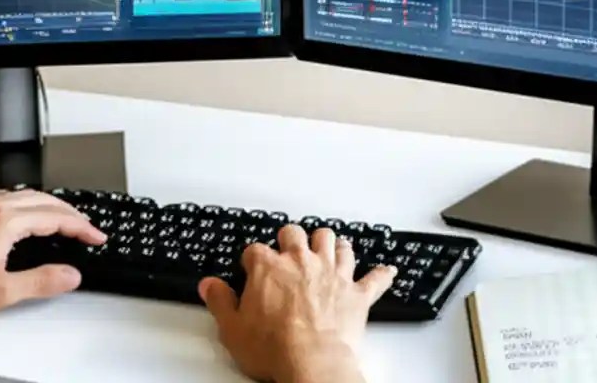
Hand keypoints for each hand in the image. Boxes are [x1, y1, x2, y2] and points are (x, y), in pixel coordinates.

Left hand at [0, 190, 106, 326]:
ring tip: (61, 220)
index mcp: (2, 222)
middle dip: (68, 213)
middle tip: (84, 228)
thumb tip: (68, 275)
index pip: (54, 218)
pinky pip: (2, 200)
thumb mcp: (1, 292)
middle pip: (41, 200)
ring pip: (20, 196)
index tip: (94, 237)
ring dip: (47, 206)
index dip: (80, 228)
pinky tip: (21, 218)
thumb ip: (41, 282)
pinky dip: (24, 206)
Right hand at [198, 225, 395, 382]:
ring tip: (330, 246)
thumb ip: (221, 302)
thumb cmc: (274, 347)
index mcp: (269, 268)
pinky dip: (380, 275)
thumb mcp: (232, 328)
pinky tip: (387, 270)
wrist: (312, 361)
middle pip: (296, 234)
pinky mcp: (356, 293)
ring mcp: (332, 274)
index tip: (251, 268)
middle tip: (289, 246)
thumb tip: (210, 285)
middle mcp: (302, 262)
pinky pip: (374, 278)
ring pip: (335, 243)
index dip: (252, 259)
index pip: (255, 250)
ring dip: (332, 244)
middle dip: (291, 238)